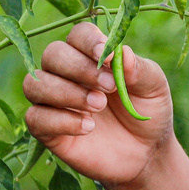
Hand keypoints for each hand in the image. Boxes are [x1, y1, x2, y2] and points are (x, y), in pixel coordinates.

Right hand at [22, 22, 174, 188]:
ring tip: (98, 106)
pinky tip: (88, 127)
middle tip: (109, 88)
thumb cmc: (147, 112)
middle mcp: (66, 74)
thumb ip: (139, 69)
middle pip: (52, 55)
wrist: (145, 154)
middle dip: (78, 68)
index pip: (77, 35)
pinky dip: (60, 120)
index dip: (87, 41)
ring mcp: (53, 102)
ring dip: (65, 93)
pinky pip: (35, 118)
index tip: (105, 55)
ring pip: (34, 84)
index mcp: (91, 56)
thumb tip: (120, 52)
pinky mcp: (47, 130)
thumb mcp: (154, 88)